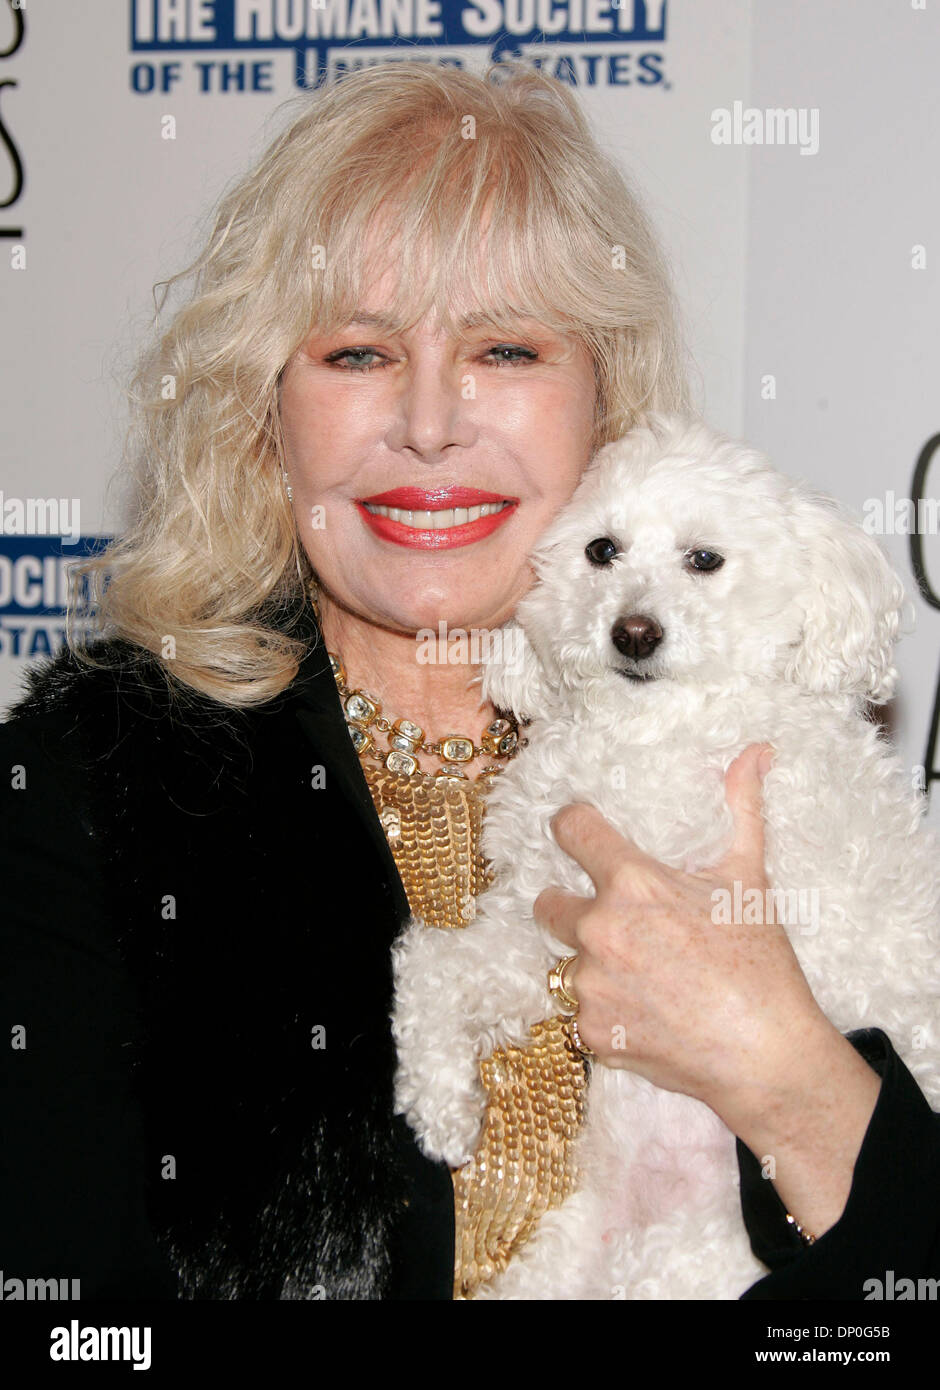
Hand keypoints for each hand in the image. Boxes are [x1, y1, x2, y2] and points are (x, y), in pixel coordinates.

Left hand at [534, 741, 881, 1235]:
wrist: (766, 1056)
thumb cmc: (760, 963)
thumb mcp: (750, 877)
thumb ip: (740, 807)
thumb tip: (754, 751)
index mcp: (631, 884)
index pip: (570, 829)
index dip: (574, 827)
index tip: (581, 834)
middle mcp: (598, 931)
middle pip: (548, 903)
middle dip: (573, 907)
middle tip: (616, 922)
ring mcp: (589, 986)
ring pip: (567, 962)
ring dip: (592, 966)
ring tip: (641, 977)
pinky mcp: (590, 1032)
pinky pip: (582, 1013)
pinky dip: (606, 1012)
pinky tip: (644, 1014)